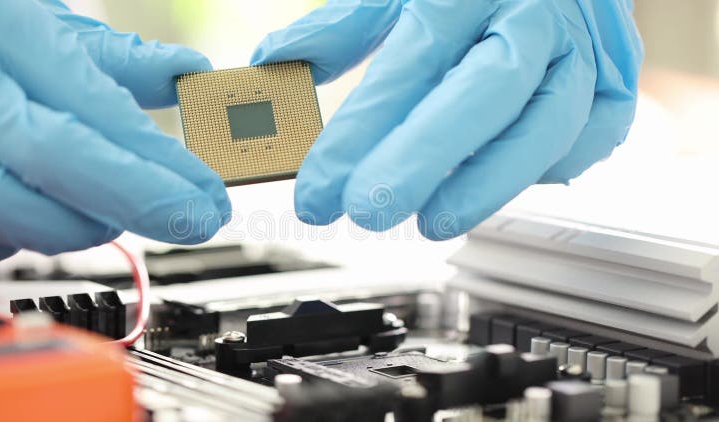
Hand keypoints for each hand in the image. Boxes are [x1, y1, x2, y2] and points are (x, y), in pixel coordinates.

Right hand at [0, 0, 230, 261]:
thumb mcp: (43, 23)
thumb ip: (119, 59)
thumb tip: (189, 72)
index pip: (95, 111)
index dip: (161, 165)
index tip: (208, 194)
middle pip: (55, 164)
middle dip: (138, 203)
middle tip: (192, 220)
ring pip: (8, 214)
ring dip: (81, 228)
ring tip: (118, 215)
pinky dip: (24, 239)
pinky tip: (52, 217)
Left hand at [252, 0, 642, 239]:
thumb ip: (343, 27)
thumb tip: (277, 59)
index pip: (407, 67)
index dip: (359, 134)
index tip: (318, 189)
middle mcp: (528, 21)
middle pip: (479, 94)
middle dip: (421, 159)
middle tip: (369, 211)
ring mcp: (576, 56)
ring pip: (543, 125)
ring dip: (487, 182)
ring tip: (432, 220)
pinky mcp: (610, 91)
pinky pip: (585, 140)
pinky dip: (544, 172)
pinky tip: (494, 190)